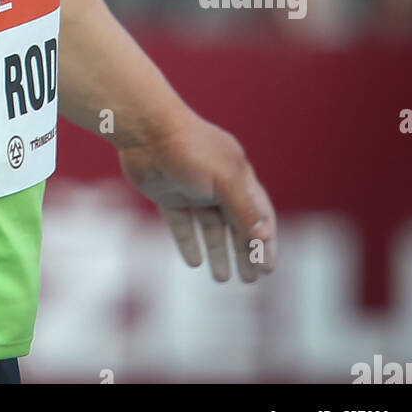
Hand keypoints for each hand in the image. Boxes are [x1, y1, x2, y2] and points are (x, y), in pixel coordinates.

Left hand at [116, 109, 276, 281]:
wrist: (145, 131)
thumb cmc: (189, 149)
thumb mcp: (224, 179)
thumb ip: (244, 208)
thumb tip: (264, 238)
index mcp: (237, 174)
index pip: (259, 212)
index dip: (265, 240)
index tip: (267, 268)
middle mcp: (217, 182)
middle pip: (236, 223)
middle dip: (244, 251)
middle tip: (249, 280)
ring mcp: (191, 188)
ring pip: (210, 226)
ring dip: (218, 251)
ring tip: (223, 279)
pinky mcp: (167, 193)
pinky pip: (182, 223)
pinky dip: (189, 242)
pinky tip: (194, 262)